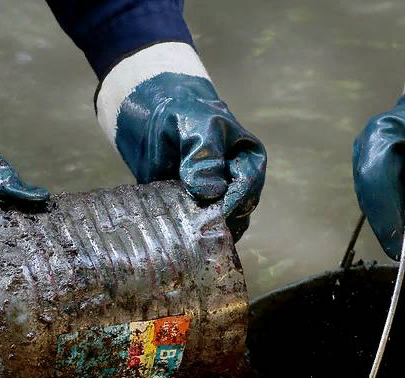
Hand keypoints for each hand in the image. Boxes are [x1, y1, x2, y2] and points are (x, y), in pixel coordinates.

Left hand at [98, 43, 265, 241]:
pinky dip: (190, 235)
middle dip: (220, 222)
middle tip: (199, 229)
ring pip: (221, 226)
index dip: (234, 202)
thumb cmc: (183, 114)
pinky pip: (198, 230)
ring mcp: (217, 201)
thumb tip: (210, 192)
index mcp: (249, 161)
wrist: (155, 118)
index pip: (249, 187)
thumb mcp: (195, 126)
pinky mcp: (195, 212)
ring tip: (188, 235)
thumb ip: (204, 155)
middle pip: (238, 213)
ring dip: (205, 232)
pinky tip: (178, 236)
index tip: (217, 213)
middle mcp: (238, 185)